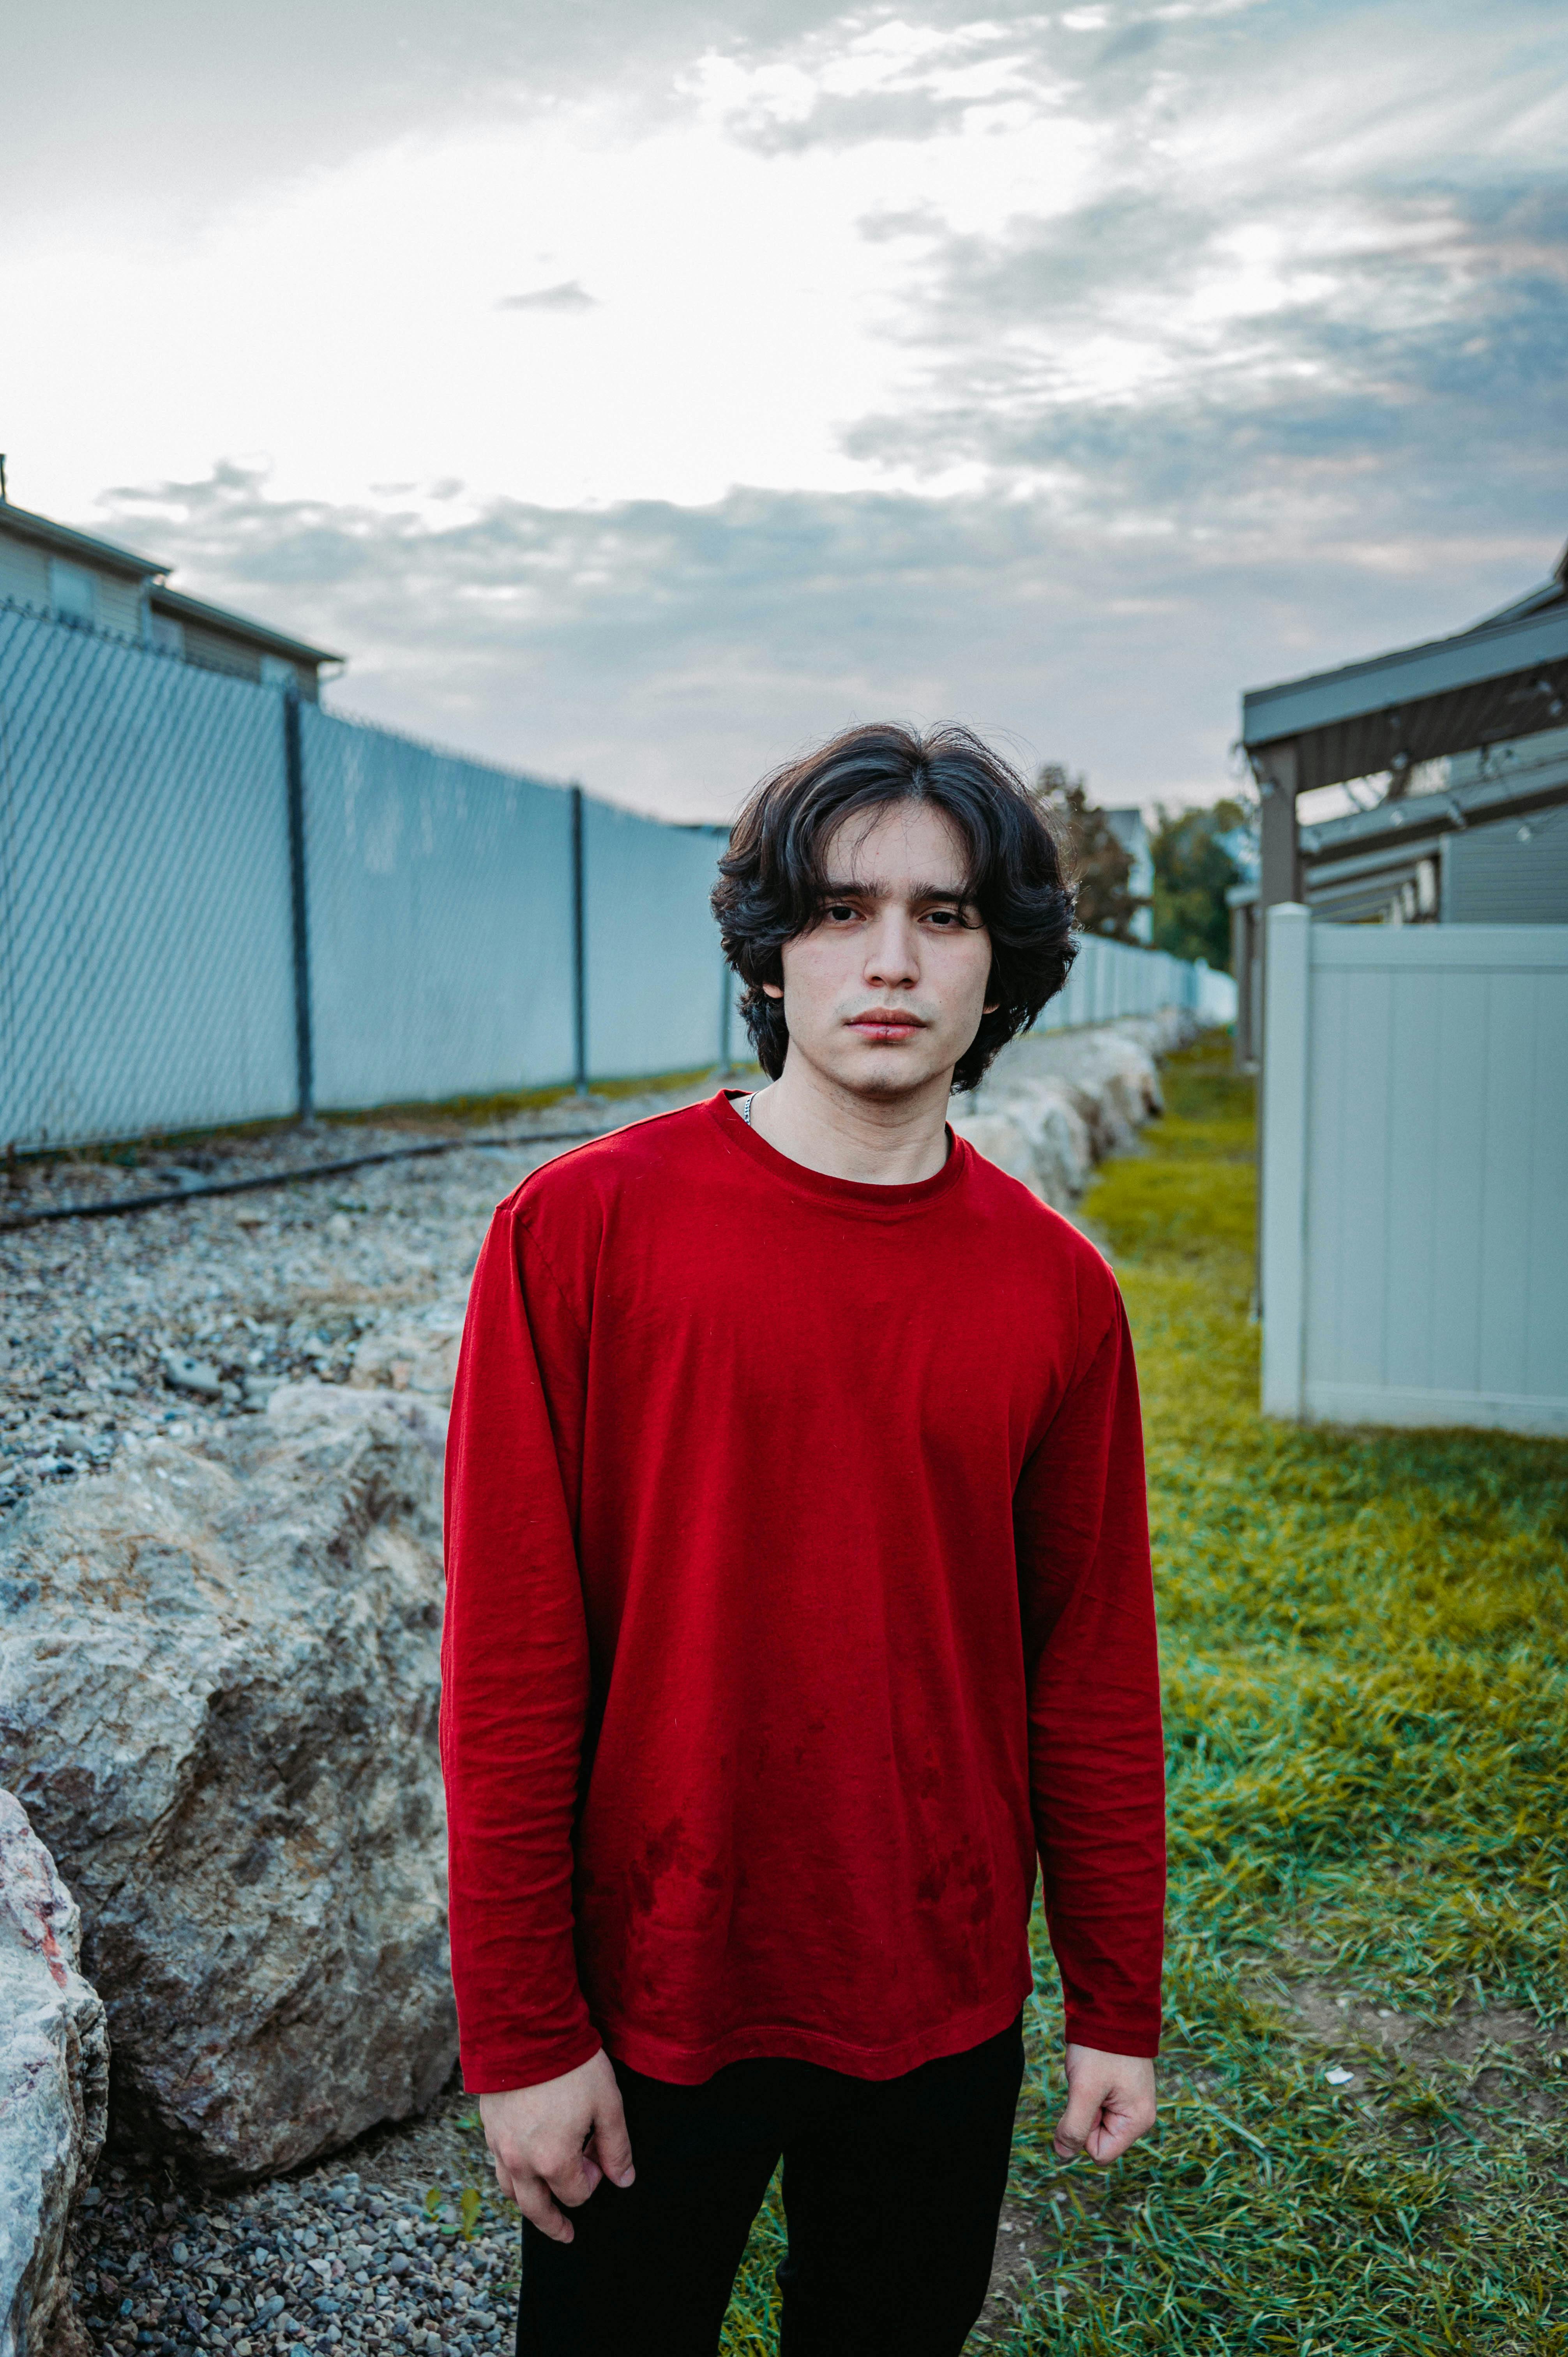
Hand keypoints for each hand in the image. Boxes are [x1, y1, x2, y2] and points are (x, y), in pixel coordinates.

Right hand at [479, 2050, 634, 2242]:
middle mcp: (521, 2161)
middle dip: (554, 2223)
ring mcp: (500, 2146)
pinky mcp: (488, 2128)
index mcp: (554, 2160)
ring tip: (542, 2206)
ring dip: (529, 2202)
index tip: (597, 2162)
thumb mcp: (607, 2104)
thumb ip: (616, 2147)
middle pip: (537, 2209)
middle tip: (566, 2233)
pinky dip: (513, 2175)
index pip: (575, 2194)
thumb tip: (624, 2180)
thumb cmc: (573, 2066)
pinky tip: (524, 2165)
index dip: (592, 2183)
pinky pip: (498, 2165)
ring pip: (511, 2191)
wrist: (527, 2030)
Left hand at [1052, 2044, 1155, 2166]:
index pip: (1099, 2153)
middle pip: (1098, 2138)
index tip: (1089, 2099)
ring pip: (1095, 2121)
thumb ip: (1074, 2127)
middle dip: (1086, 2114)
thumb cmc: (1100, 2050)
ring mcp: (1131, 2103)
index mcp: (1138, 2122)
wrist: (1110, 2009)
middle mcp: (1139, 2117)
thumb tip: (1062, 2155)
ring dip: (1086, 2100)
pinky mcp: (1121, 2092)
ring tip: (1093, 2075)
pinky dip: (1089, 2091)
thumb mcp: (1084, 2090)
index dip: (1084, 2130)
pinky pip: (1097, 2105)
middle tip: (1091, 2084)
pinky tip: (1095, 2072)